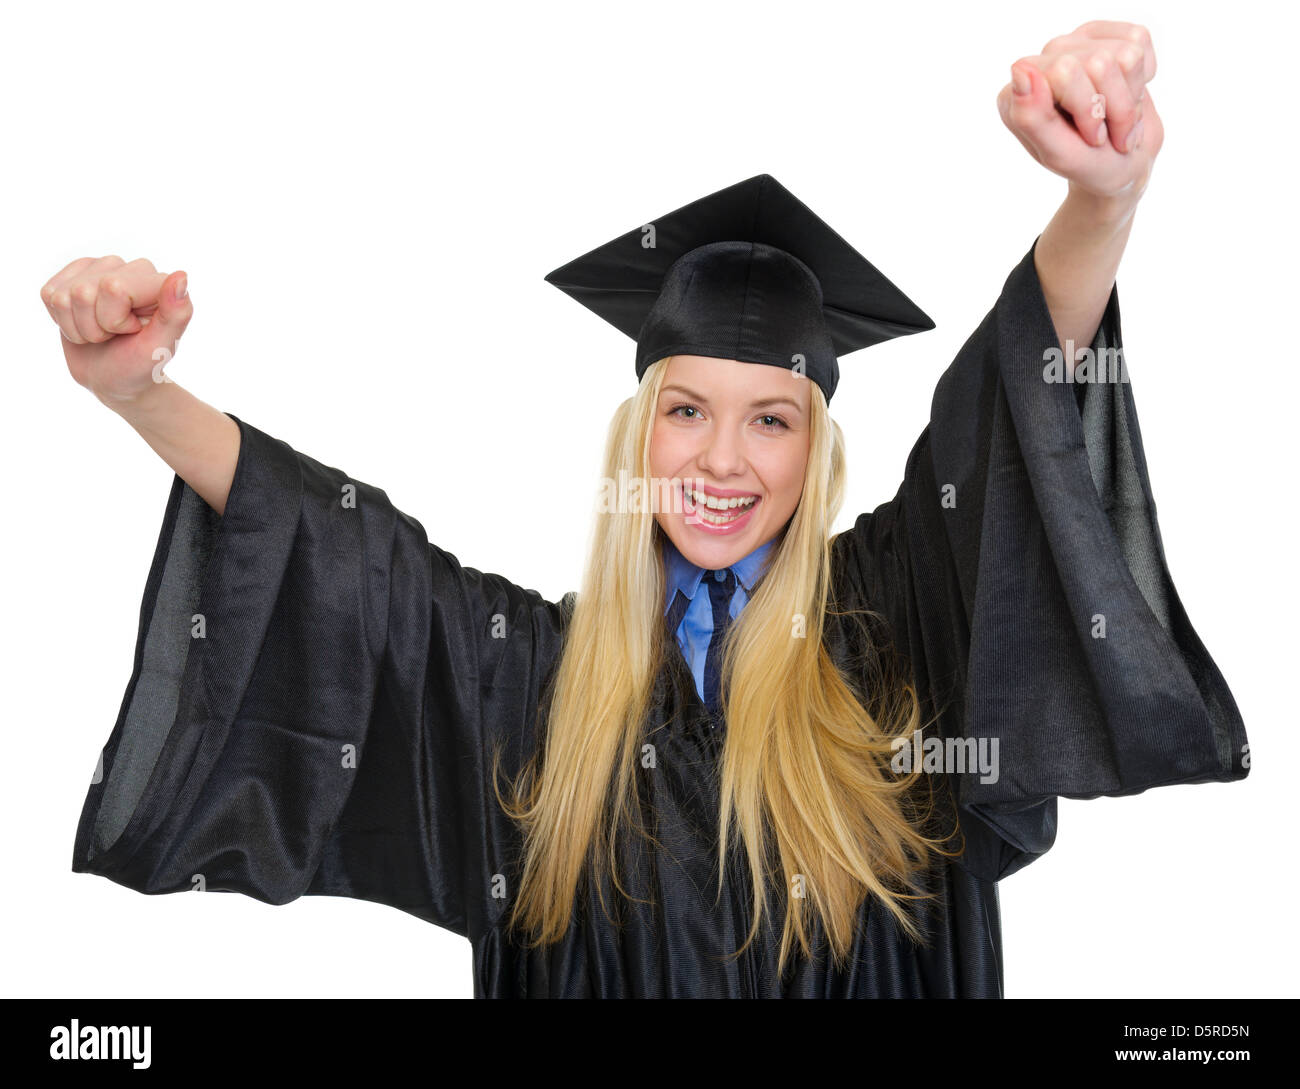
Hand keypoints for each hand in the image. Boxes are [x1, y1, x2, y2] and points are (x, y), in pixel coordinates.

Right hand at [40, 256, 192, 408]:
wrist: (113, 378)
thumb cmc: (139, 366)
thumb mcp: (160, 347)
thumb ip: (176, 314)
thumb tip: (181, 276)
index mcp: (156, 280)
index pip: (113, 288)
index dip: (114, 321)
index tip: (133, 332)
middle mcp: (130, 267)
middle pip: (84, 292)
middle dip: (95, 326)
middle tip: (114, 335)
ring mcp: (100, 268)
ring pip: (63, 296)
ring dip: (79, 326)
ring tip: (101, 333)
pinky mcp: (73, 277)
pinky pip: (49, 294)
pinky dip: (62, 321)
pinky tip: (82, 324)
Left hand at [997, 20, 1163, 200]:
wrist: (1124, 165)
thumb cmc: (1089, 164)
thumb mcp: (1061, 154)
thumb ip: (1031, 117)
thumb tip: (1020, 70)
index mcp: (1019, 92)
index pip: (1065, 73)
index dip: (1090, 110)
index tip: (1093, 140)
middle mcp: (1044, 62)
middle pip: (1100, 62)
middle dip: (1117, 108)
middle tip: (1109, 136)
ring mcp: (1075, 45)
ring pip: (1125, 54)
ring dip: (1131, 100)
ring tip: (1119, 122)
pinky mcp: (1107, 36)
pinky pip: (1138, 40)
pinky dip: (1143, 78)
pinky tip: (1127, 94)